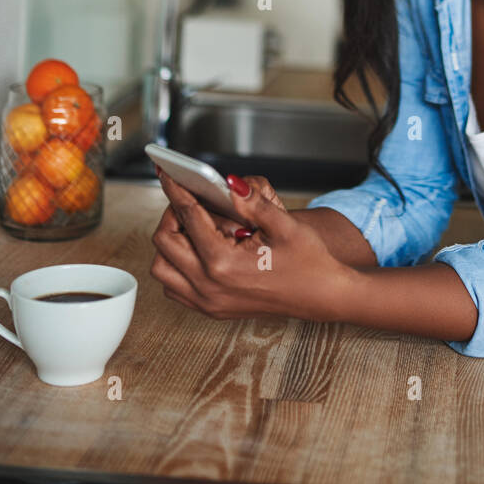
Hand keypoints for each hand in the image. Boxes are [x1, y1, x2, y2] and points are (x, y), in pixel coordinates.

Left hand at [150, 168, 352, 323]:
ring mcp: (208, 302)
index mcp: (224, 263)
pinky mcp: (213, 309)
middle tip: (188, 200)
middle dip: (171, 215)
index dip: (177, 189)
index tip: (168, 173)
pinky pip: (175, 288)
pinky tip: (195, 251)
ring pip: (162, 269)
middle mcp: (209, 286)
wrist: (321, 295)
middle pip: (165, 243)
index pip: (188, 217)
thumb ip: (252, 201)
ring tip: (191, 226)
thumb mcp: (284, 224)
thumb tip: (229, 183)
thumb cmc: (308, 261)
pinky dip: (175, 267)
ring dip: (169, 244)